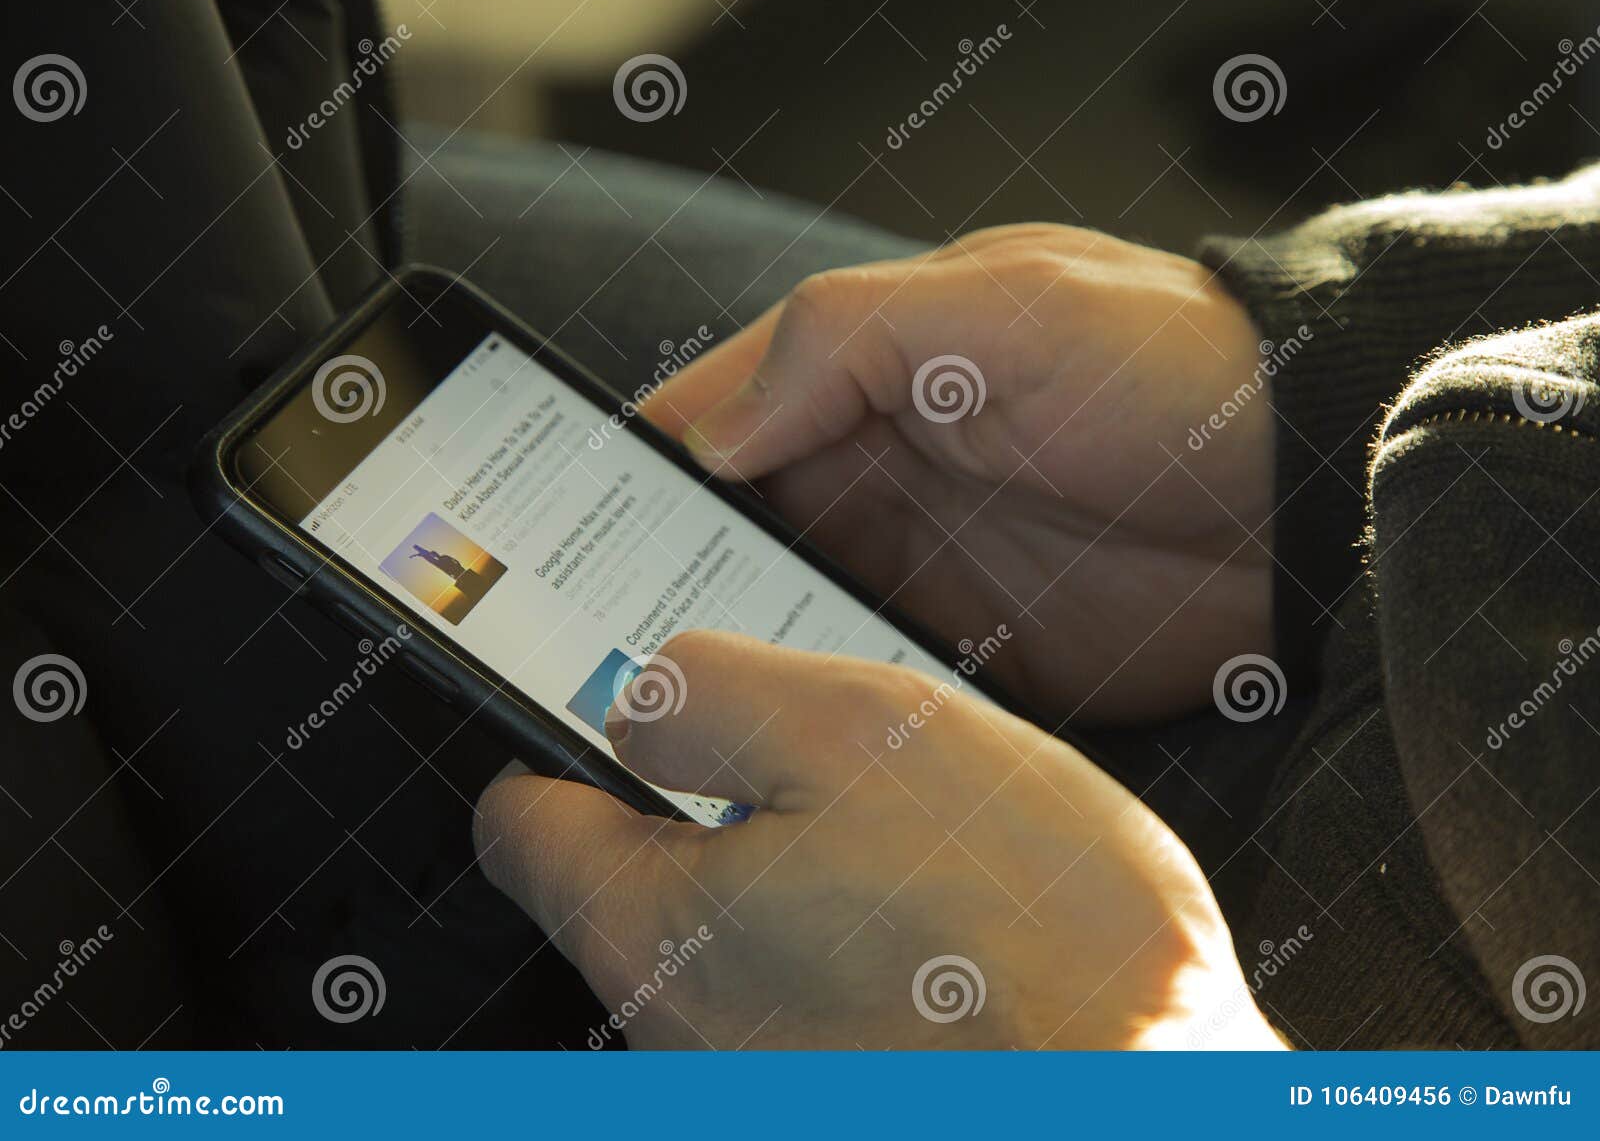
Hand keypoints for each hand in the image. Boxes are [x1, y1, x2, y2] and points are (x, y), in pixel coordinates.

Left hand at [474, 631, 1283, 1049]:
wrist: (1154, 1099)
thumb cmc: (1030, 932)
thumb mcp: (857, 732)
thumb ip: (711, 697)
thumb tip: (641, 700)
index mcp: (653, 927)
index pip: (523, 826)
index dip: (559, 743)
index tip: (609, 710)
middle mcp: (680, 1029)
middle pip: (635, 878)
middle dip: (707, 802)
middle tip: (815, 756)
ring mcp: (757, 1077)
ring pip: (735, 931)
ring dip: (799, 868)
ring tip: (909, 837)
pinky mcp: (836, 1087)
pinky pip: (810, 991)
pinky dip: (853, 938)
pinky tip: (943, 916)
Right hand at [642, 225, 1271, 722]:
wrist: (1304, 499)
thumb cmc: (1169, 370)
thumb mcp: (1005, 305)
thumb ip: (843, 340)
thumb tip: (709, 433)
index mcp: (864, 375)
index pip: (709, 417)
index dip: (625, 470)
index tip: (551, 536)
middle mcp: (873, 475)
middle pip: (719, 534)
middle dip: (650, 583)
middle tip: (580, 652)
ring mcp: (913, 571)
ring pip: (774, 619)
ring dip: (721, 658)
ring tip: (644, 719)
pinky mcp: (962, 655)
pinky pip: (856, 687)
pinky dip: (809, 716)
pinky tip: (760, 756)